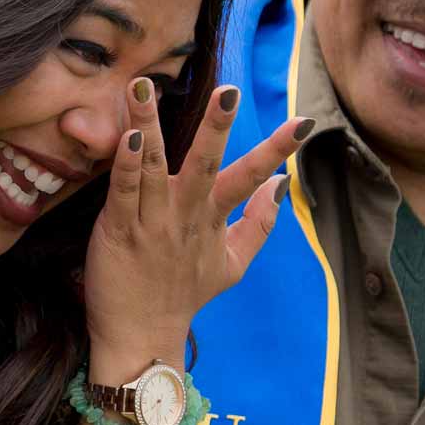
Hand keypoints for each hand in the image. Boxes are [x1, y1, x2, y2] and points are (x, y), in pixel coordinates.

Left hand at [82, 78, 310, 376]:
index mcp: (212, 218)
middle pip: (204, 165)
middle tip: (228, 91)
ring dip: (148, 125)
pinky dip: (125, 165)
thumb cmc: (184, 295)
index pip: (250, 178)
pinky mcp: (118, 231)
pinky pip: (123, 192)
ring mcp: (151, 223)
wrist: (142, 336)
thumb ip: (260, 223)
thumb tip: (281, 184)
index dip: (277, 150)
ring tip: (144, 87)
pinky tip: (127, 137)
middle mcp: (185, 216)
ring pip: (152, 166)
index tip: (306, 122)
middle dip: (217, 127)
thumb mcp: (233, 262)